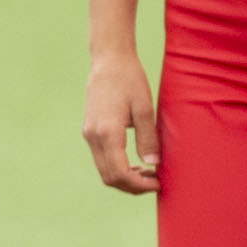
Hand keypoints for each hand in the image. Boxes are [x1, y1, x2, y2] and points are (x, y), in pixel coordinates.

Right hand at [83, 49, 160, 193]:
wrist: (108, 60)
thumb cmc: (130, 80)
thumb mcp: (144, 108)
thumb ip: (148, 137)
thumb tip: (153, 163)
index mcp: (107, 132)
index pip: (119, 172)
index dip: (139, 184)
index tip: (158, 183)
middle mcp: (92, 136)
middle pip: (109, 177)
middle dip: (132, 186)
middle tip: (155, 182)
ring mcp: (88, 134)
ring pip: (103, 170)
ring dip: (125, 178)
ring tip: (148, 174)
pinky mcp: (89, 130)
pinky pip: (101, 158)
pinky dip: (117, 167)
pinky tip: (135, 164)